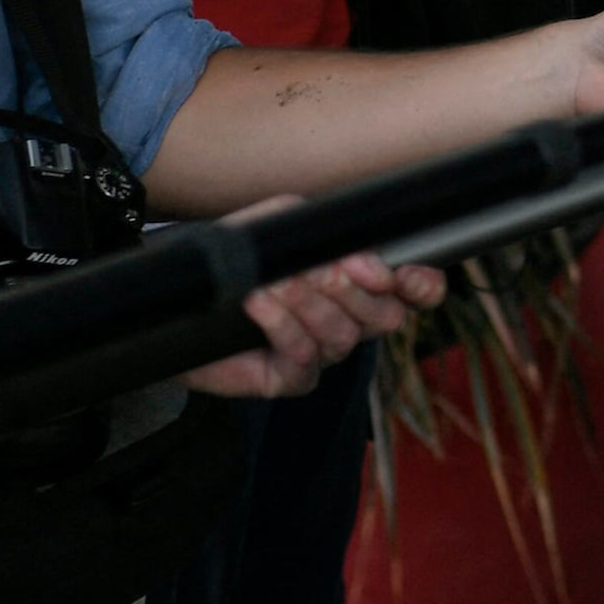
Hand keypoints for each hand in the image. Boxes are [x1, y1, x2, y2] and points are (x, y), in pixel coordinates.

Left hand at [182, 218, 441, 399]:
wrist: (181, 292)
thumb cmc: (238, 253)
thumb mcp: (282, 224)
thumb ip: (324, 232)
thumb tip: (364, 260)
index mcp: (360, 284)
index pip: (415, 293)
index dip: (422, 287)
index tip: (402, 276)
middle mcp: (349, 322)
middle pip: (385, 317)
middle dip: (352, 290)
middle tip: (320, 269)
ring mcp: (322, 353)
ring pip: (342, 336)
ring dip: (308, 303)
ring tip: (272, 283)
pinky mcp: (290, 379)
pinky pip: (304, 357)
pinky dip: (281, 324)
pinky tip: (257, 302)